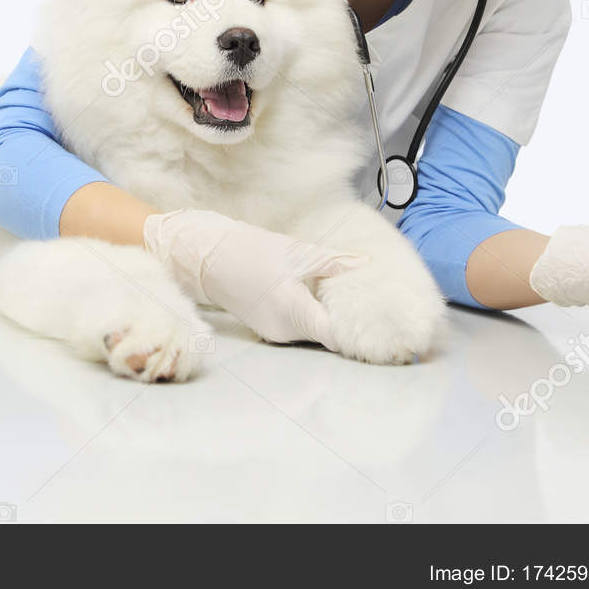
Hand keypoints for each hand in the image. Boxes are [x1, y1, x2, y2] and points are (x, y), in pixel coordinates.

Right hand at [142, 208, 368, 347]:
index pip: (338, 338)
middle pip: (329, 337)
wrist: (207, 258)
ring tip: (351, 303)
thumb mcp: (297, 251)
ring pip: (315, 333)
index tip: (381, 328)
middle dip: (350, 326)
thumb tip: (367, 263)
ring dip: (331, 321)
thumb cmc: (250, 250)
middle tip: (375, 311)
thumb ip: (335, 262)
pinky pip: (300, 328)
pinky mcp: (269, 330)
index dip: (360, 336)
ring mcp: (275, 333)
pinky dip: (313, 318)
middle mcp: (285, 331)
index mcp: (294, 311)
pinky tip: (321, 301)